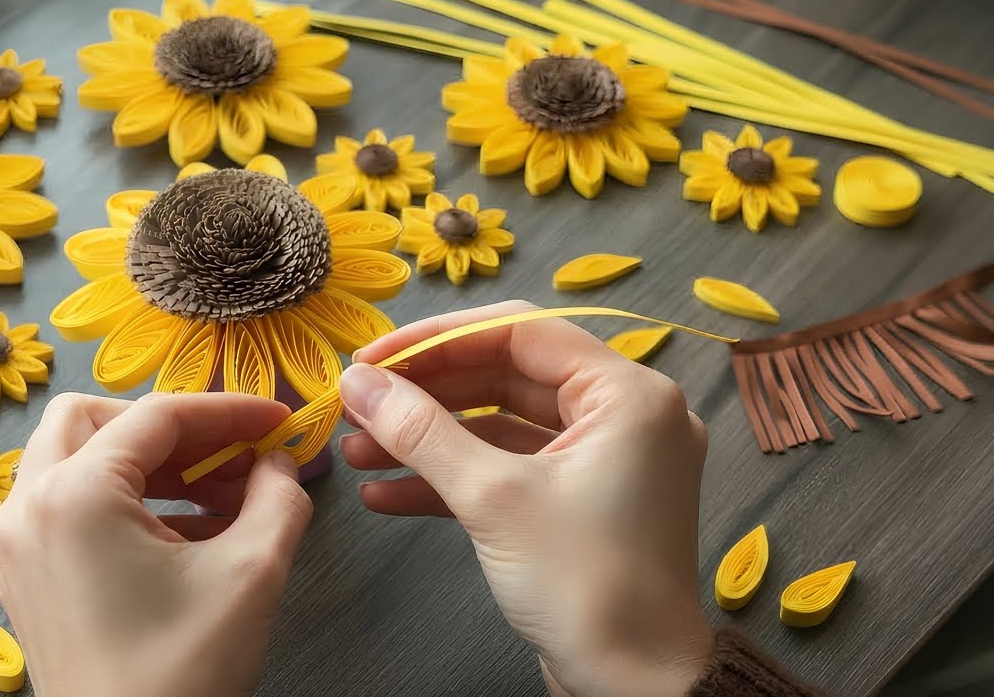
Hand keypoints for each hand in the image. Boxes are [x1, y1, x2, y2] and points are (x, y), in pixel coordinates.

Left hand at [0, 392, 311, 696]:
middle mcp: (28, 508)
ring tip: (222, 498)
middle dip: (171, 428)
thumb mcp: (253, 572)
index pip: (158, 416)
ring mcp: (18, 547)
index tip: (279, 420)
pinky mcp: (26, 581)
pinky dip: (124, 503)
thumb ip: (277, 496)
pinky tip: (187, 536)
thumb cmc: (183, 674)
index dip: (229, 411)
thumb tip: (276, 462)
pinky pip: (69, 509)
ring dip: (150, 465)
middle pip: (95, 419)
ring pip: (77, 461)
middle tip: (232, 454)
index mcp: (73, 495)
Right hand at [339, 301, 713, 696]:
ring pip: (502, 427)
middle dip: (427, 394)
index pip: (521, 332)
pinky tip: (387, 493)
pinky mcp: (580, 503)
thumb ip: (421, 431)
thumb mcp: (492, 498)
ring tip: (358, 450)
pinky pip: (511, 471)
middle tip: (360, 402)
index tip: (373, 358)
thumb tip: (359, 383)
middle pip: (507, 376)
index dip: (438, 339)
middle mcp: (623, 416)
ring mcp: (603, 462)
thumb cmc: (587, 587)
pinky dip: (453, 479)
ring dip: (430, 439)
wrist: (635, 690)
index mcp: (627, 394)